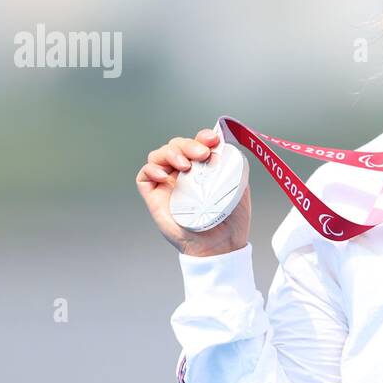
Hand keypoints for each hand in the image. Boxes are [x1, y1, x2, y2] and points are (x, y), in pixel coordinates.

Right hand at [135, 128, 251, 256]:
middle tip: (202, 153)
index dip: (202, 137)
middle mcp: (183, 173)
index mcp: (202, 168)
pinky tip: (164, 175)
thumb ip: (233, 168)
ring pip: (160, 155)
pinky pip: (144, 175)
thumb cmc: (229, 220)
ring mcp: (167, 183)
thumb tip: (226, 149)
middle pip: (177, 145)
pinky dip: (152, 169)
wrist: (220, 245)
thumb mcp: (238, 188)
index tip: (212, 139)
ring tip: (185, 165)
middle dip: (189, 144)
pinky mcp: (153, 196)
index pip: (197, 144)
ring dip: (172, 153)